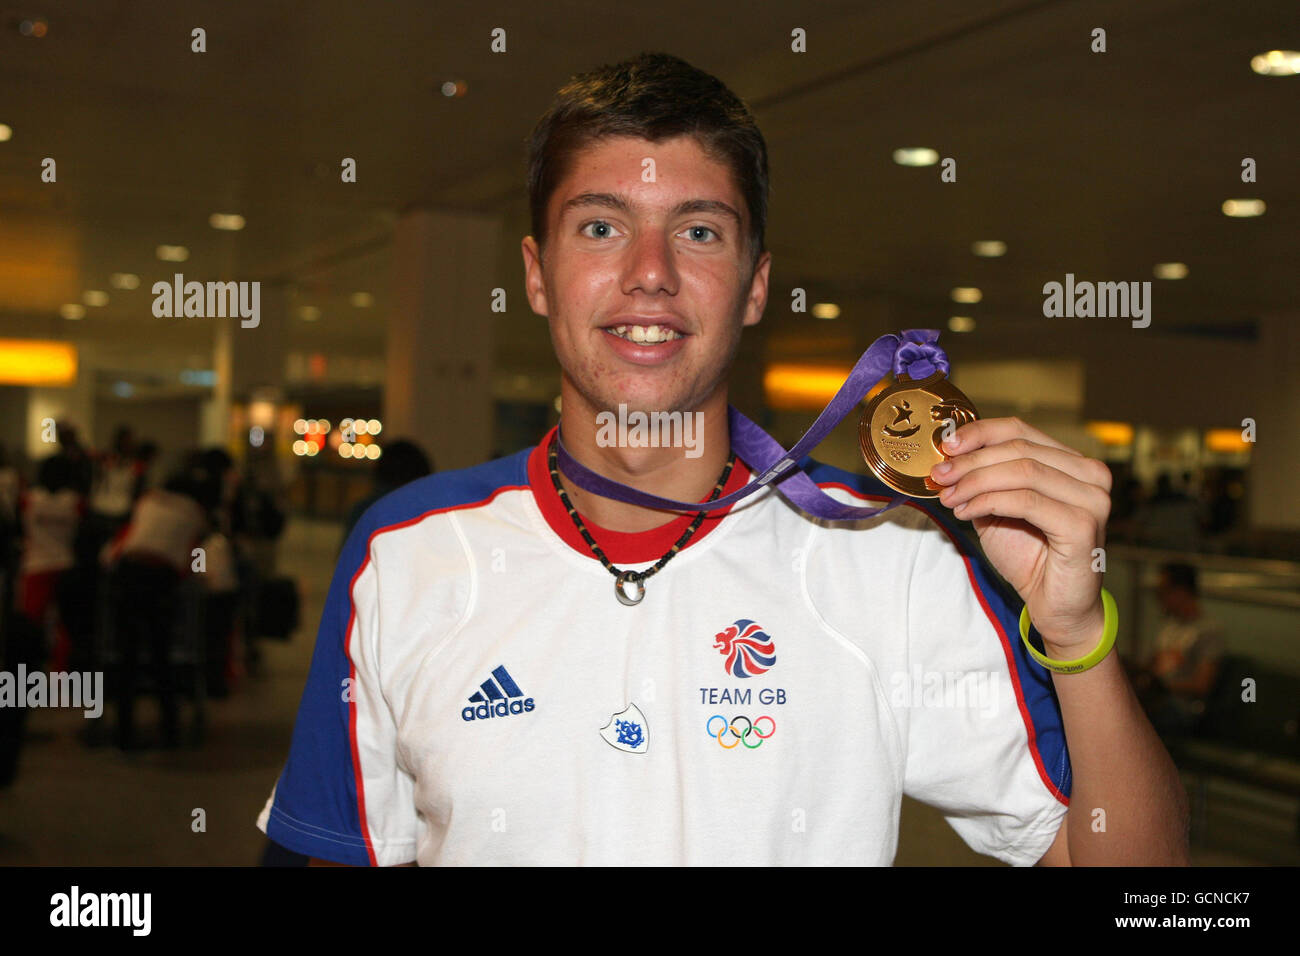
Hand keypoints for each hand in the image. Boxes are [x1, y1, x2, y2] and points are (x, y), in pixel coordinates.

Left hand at [927, 417, 1111, 654]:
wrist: (1056, 606)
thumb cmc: (1031, 558)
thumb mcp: (998, 509)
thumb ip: (983, 481)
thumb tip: (948, 457)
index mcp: (1073, 463)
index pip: (1021, 430)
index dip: (979, 433)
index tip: (946, 447)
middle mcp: (1091, 475)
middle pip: (1018, 448)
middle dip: (971, 461)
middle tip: (939, 476)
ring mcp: (1091, 499)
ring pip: (1021, 472)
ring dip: (975, 482)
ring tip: (949, 497)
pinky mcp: (1083, 525)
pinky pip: (1025, 501)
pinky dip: (989, 502)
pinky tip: (966, 512)